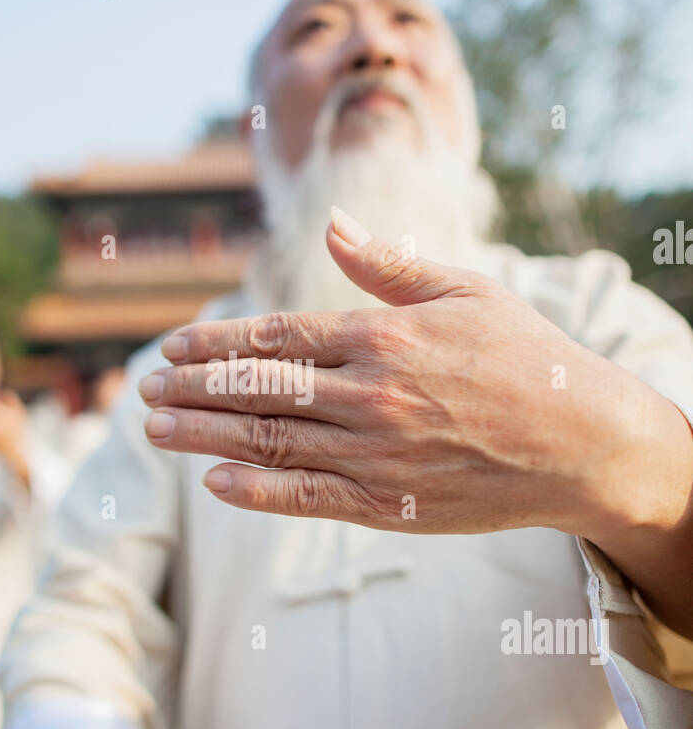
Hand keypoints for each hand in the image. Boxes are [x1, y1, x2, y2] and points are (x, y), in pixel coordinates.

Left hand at [139, 211, 679, 541]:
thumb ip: (387, 264)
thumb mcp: (464, 290)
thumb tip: (333, 224)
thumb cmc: (526, 356)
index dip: (215, 342)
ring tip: (153, 426)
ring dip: (202, 434)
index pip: (274, 338)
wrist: (583, 442)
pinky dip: (255, 489)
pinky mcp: (388, 504)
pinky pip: (306, 497)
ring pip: (267, 442)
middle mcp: (368, 395)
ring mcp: (375, 455)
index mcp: (381, 336)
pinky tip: (213, 479)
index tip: (171, 343)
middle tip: (144, 386)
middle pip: (256, 390)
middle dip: (191, 387)